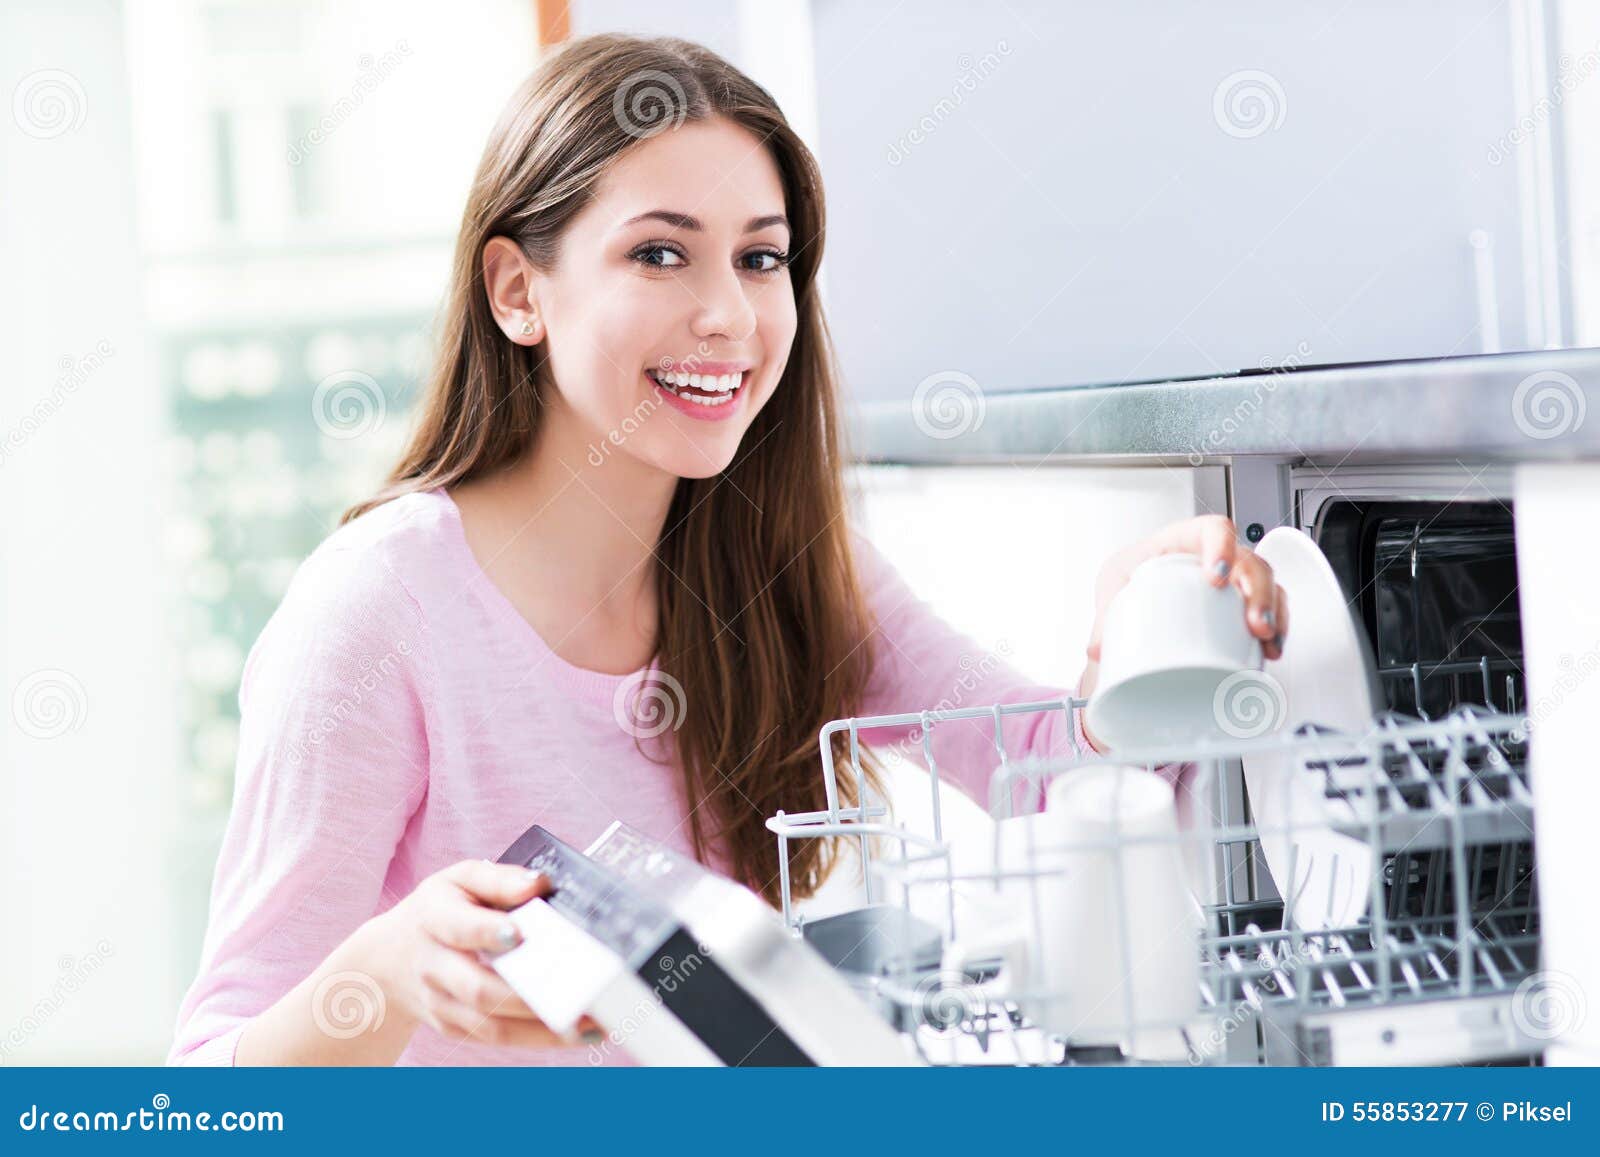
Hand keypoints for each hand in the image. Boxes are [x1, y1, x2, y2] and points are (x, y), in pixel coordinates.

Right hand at [361, 859, 599, 1048]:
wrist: (388, 958)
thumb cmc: (440, 909)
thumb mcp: (460, 879)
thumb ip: (499, 879)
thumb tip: (540, 885)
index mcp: (434, 918)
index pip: (460, 928)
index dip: (488, 933)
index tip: (521, 935)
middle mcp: (433, 966)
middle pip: (478, 989)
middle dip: (530, 997)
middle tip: (580, 995)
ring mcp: (440, 1004)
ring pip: (491, 1026)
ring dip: (543, 1029)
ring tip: (591, 1023)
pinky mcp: (453, 1028)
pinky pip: (498, 1038)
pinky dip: (538, 1039)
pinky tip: (576, 1032)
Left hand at [1079, 515, 1287, 750]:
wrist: (1136, 586)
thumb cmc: (1130, 571)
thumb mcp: (1113, 584)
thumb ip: (1104, 615)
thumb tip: (1096, 648)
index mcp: (1185, 539)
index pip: (1214, 528)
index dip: (1222, 547)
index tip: (1218, 576)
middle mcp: (1218, 555)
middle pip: (1251, 561)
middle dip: (1258, 592)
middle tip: (1254, 623)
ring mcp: (1236, 579)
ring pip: (1268, 585)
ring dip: (1275, 613)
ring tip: (1268, 642)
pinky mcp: (1243, 604)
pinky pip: (1271, 608)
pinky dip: (1275, 629)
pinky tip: (1270, 650)